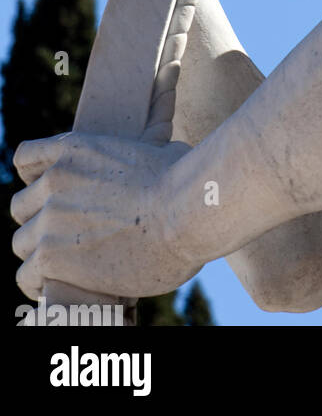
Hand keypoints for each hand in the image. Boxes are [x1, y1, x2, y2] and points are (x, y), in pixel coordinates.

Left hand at [11, 133, 194, 299]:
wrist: (186, 213)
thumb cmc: (187, 181)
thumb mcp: (160, 151)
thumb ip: (142, 157)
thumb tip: (165, 160)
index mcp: (76, 149)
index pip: (26, 158)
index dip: (36, 178)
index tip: (52, 194)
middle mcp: (54, 180)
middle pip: (22, 206)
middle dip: (41, 220)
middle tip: (68, 236)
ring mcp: (49, 218)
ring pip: (22, 242)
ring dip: (40, 253)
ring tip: (66, 264)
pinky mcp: (50, 257)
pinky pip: (26, 275)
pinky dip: (39, 283)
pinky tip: (62, 284)